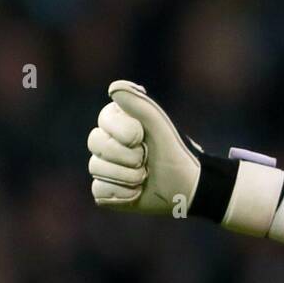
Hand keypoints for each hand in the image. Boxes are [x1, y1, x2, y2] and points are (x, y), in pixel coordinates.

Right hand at [88, 81, 201, 214]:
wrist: (188, 187)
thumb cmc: (175, 152)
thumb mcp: (159, 126)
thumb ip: (140, 105)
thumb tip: (114, 87)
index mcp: (118, 122)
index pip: (104, 120)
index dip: (124, 132)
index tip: (143, 138)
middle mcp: (107, 143)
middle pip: (95, 144)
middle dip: (126, 155)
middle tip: (146, 160)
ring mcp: (104, 167)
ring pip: (96, 169)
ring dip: (128, 176)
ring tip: (146, 176)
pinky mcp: (106, 191)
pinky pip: (100, 192)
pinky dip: (122, 195)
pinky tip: (137, 191)